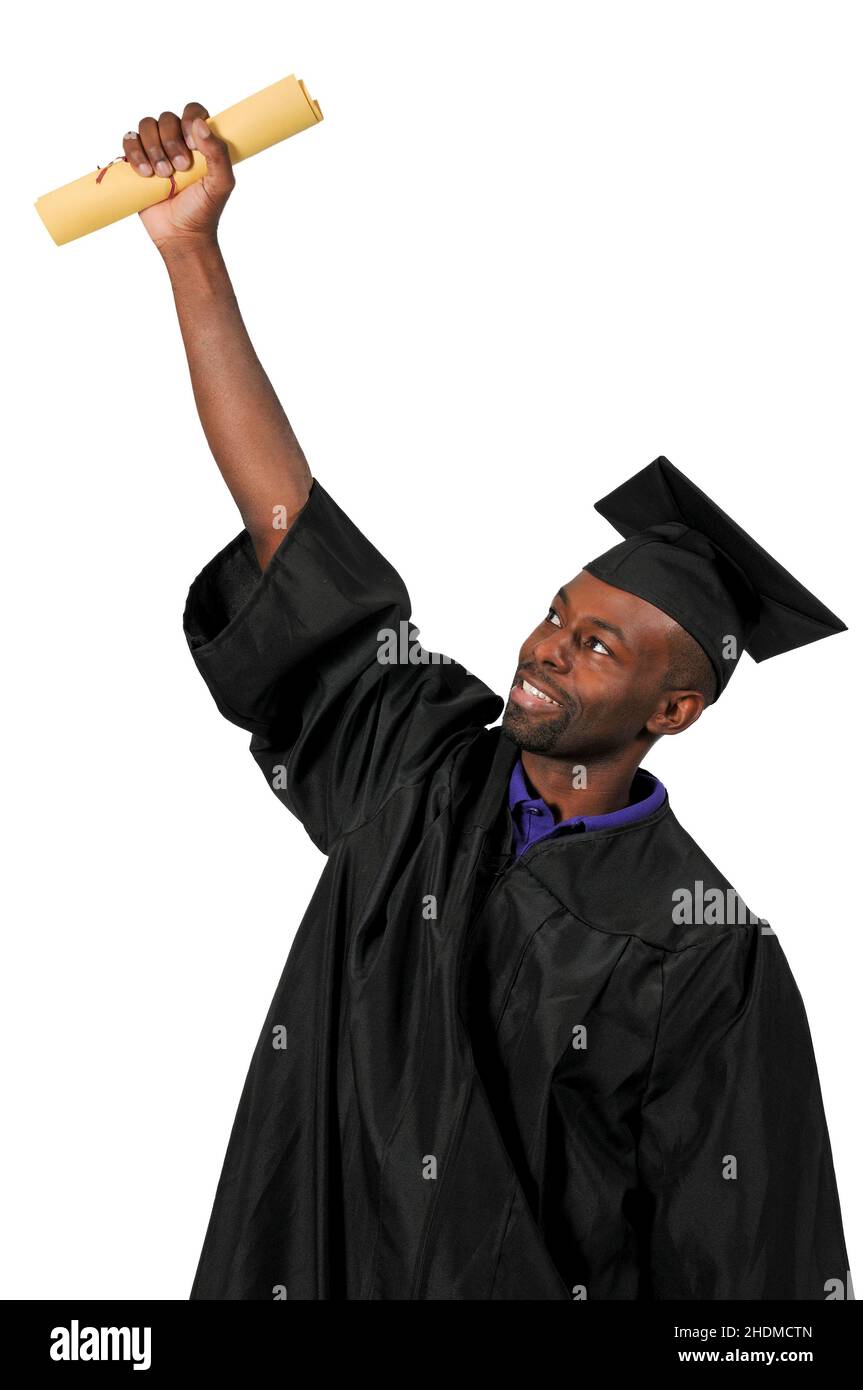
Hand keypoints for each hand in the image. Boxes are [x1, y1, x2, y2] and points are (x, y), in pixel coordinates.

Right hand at [123, 102, 235, 252]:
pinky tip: (145, 173)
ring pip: (146, 126)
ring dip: (152, 148)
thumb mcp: (221, 184)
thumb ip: (218, 153)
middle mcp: (177, 142)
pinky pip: (128, 141)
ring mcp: (156, 151)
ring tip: (162, 175)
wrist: (181, 236)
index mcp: (200, 142)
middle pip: (166, 118)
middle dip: (170, 142)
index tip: (192, 145)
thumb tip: (199, 124)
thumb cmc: (204, 211)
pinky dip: (134, 152)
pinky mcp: (137, 163)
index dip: (188, 120)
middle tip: (180, 169)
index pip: (192, 110)